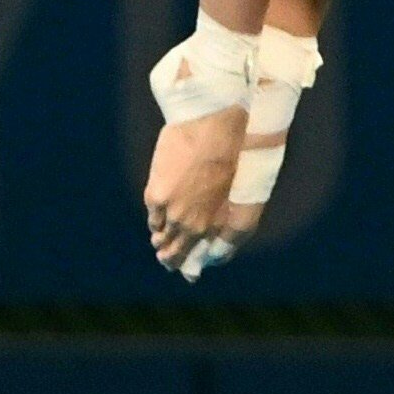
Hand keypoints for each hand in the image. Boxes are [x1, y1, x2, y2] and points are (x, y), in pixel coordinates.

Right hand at [144, 107, 245, 277]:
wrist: (212, 125)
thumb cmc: (234, 151)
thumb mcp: (240, 188)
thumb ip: (229, 211)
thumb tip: (219, 225)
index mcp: (221, 224)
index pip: (209, 254)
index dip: (197, 261)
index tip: (190, 269)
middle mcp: (198, 226)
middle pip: (181, 251)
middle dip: (174, 258)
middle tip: (168, 260)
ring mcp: (175, 214)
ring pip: (163, 238)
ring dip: (161, 242)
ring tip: (159, 244)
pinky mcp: (157, 197)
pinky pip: (153, 219)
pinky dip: (154, 222)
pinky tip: (155, 225)